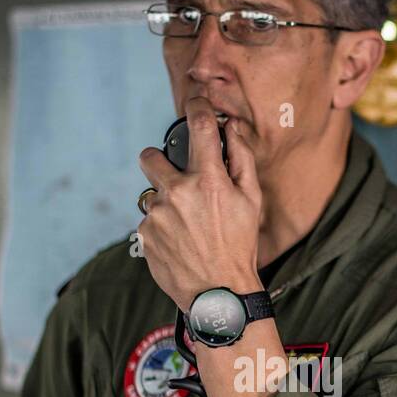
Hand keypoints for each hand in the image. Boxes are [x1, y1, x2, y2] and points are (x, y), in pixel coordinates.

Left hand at [136, 95, 263, 310]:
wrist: (219, 293)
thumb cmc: (239, 246)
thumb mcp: (252, 201)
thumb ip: (241, 159)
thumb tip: (231, 127)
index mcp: (207, 180)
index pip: (198, 126)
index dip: (196, 107)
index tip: (195, 103)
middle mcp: (177, 193)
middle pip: (150, 156)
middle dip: (159, 161)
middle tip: (175, 178)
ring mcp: (157, 215)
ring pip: (152, 195)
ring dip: (166, 203)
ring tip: (186, 225)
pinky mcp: (144, 235)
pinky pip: (149, 222)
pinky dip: (162, 228)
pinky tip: (179, 243)